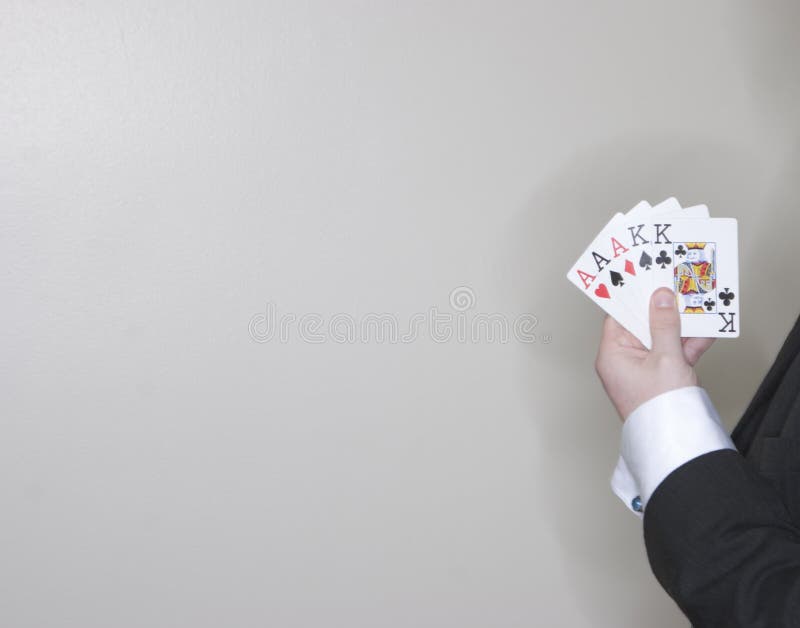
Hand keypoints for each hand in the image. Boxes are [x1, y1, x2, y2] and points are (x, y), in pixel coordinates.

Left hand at [594, 287, 715, 420]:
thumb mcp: (665, 358)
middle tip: (674, 285)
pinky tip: (706, 328)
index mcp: (612, 355)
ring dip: (680, 324)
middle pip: (641, 325)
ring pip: (661, 337)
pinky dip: (689, 343)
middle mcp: (623, 361)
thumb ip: (665, 325)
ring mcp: (643, 369)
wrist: (678, 443)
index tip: (646, 279)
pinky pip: (674, 353)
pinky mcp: (662, 377)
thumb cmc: (660, 408)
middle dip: (661, 308)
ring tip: (695, 302)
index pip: (618, 317)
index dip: (633, 298)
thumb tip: (660, 298)